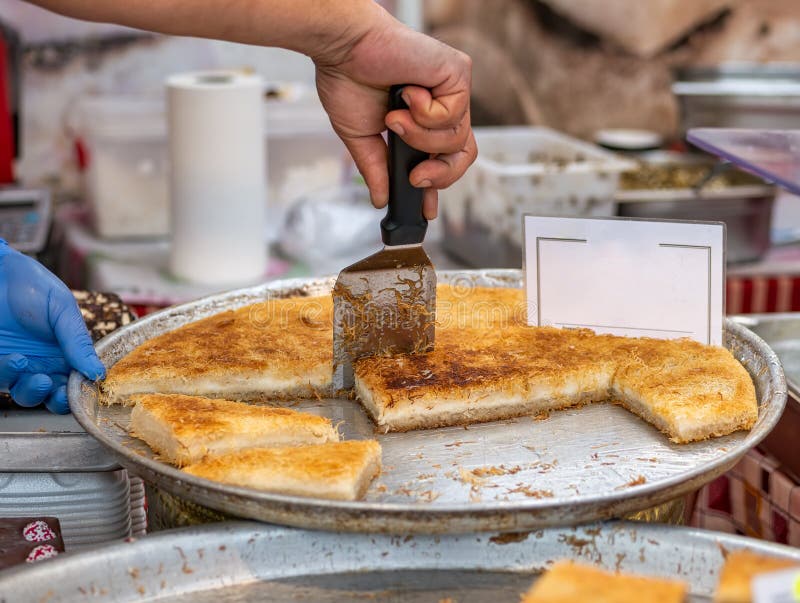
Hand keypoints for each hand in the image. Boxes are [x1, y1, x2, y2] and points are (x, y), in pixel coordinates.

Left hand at [0, 240, 104, 412]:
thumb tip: (98, 371)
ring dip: (33, 392)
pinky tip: (17, 361)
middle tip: (61, 394)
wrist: (0, 271)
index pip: (78, 380)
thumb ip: (78, 341)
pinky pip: (2, 379)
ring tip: (36, 376)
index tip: (86, 391)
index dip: (82, 391)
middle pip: (54, 395)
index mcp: (66, 352)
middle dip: (59, 401)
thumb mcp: (63, 310)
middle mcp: (43, 362)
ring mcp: (18, 364)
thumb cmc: (31, 285)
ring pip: (27, 394)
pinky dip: (11, 375)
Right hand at [313, 4, 476, 219]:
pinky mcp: (457, 73)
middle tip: (417, 177)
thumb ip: (376, 168)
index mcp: (422, 120)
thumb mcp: (361, 136)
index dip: (439, 183)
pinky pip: (453, 115)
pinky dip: (425, 114)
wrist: (343, 46)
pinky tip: (407, 94)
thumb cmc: (348, 78)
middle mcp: (442, 105)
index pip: (444, 157)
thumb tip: (379, 199)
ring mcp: (452, 90)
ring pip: (457, 139)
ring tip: (394, 120)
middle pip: (463, 154)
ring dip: (420, 138)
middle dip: (441, 173)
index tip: (426, 209)